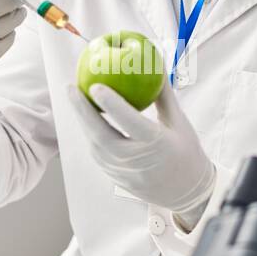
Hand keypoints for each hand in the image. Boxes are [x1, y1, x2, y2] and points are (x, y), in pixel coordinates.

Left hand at [66, 80, 215, 229]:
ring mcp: (122, 171)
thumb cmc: (185, 152)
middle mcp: (136, 160)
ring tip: (74, 97)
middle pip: (100, 134)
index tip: (96, 86)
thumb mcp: (179, 122)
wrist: (184, 192)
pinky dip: (90, 132)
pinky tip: (84, 116)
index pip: (130, 122)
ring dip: (82, 120)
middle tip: (71, 87)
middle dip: (81, 110)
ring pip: (95, 143)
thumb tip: (154, 64)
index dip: (111, 104)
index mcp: (157, 144)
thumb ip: (163, 95)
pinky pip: (97, 152)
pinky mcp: (113, 177)